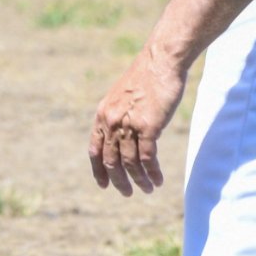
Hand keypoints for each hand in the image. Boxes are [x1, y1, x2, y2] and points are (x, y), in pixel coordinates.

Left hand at [89, 44, 186, 195]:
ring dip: (139, 180)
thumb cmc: (145, 78)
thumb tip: (120, 136)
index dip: (98, 171)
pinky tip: (158, 180)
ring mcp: (128, 124)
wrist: (160, 62)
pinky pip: (148, 159)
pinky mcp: (148, 127)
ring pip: (130, 163)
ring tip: (148, 189)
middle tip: (128, 193)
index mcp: (102, 114)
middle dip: (119, 181)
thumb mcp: (122, 97)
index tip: (104, 185)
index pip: (94, 150)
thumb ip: (118, 116)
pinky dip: (153, 173)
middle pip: (110, 161)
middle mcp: (111, 121)